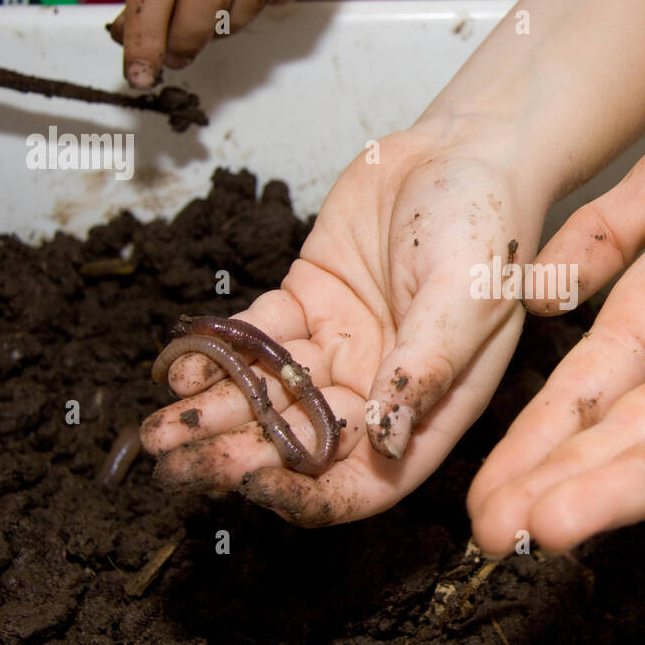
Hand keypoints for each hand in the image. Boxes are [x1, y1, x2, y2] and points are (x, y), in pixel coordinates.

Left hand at [139, 123, 549, 525]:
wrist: (460, 149)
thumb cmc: (485, 224)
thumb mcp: (466, 297)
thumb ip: (426, 367)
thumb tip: (386, 440)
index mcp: (431, 406)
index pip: (369, 480)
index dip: (314, 496)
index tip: (257, 488)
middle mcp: (381, 387)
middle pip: (304, 443)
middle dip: (240, 457)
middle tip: (179, 464)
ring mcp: (340, 347)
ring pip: (270, 396)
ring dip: (214, 414)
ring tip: (159, 429)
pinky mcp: (307, 304)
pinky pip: (256, 340)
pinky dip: (218, 356)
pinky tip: (182, 366)